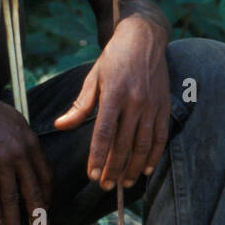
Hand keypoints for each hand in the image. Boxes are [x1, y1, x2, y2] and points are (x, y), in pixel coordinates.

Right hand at [0, 76, 51, 224]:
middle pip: (33, 192)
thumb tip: (30, 160)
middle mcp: (20, 153)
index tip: (46, 210)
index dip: (46, 197)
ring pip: (11, 197)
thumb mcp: (16, 121)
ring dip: (14, 221)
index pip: (45, 176)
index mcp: (31, 142)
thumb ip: (25, 142)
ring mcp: (1, 160)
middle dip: (39, 218)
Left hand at [53, 16, 170, 189]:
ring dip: (133, 168)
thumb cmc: (114, 58)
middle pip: (123, 144)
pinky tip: (146, 169)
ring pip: (143, 144)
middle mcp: (135, 101)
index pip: (104, 133)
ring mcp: (152, 104)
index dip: (97, 157)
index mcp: (114, 94)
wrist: (144, 38)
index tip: (91, 175)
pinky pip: (161, 136)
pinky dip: (154, 155)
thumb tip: (60, 126)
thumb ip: (80, 105)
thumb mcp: (94, 77)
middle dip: (113, 168)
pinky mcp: (165, 106)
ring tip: (124, 183)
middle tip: (104, 186)